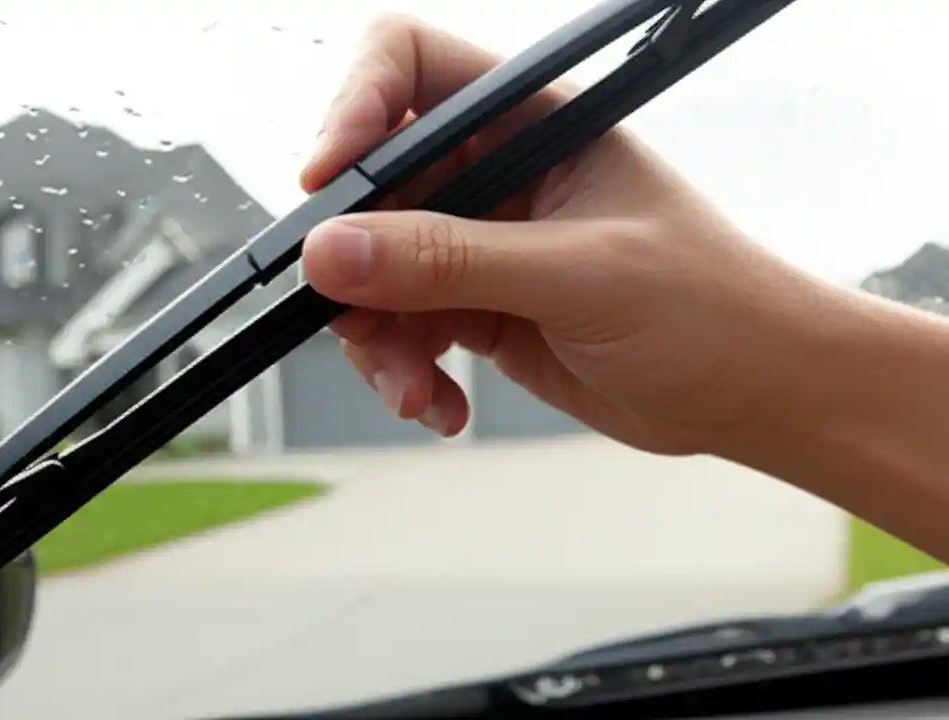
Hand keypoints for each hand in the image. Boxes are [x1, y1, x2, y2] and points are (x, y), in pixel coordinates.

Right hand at [299, 14, 851, 456]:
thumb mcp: (578, 275)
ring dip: (376, 334)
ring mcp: (480, 244)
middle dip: (355, 258)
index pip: (410, 68)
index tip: (326, 181)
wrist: (752, 392)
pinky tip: (440, 401)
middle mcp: (496, 174)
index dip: (355, 108)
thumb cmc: (713, 305)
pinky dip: (404, 370)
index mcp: (532, 122)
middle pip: (372, 185)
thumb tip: (337, 251)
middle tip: (361, 315)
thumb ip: (451, 261)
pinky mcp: (475, 308)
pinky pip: (400, 329)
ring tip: (414, 383)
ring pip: (373, 269)